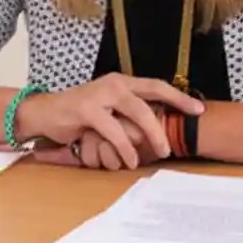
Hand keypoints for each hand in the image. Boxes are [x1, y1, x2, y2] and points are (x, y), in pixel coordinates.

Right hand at [19, 73, 202, 168]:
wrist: (44, 113)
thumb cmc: (79, 116)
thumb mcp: (107, 109)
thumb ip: (128, 114)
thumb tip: (158, 130)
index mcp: (121, 82)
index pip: (156, 85)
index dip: (178, 97)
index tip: (198, 109)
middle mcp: (114, 83)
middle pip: (151, 96)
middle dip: (171, 115)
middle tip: (181, 137)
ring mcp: (100, 94)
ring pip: (137, 112)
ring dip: (152, 134)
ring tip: (161, 152)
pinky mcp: (87, 110)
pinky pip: (114, 129)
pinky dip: (125, 146)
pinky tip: (130, 160)